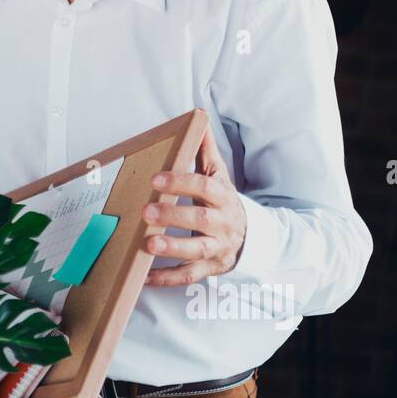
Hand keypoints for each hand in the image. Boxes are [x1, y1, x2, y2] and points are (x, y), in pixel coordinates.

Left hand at [141, 122, 246, 286]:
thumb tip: (198, 118)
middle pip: (200, 220)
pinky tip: (147, 277)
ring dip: (173, 248)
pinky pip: (189, 276)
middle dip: (173, 216)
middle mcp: (223, 224)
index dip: (181, 182)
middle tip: (146, 210)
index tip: (156, 179)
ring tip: (148, 244)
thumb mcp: (218, 176)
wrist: (249, 236)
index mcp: (223, 197)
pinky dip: (168, 278)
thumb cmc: (222, 202)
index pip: (204, 187)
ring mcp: (218, 248)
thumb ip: (205, 151)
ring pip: (197, 251)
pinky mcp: (210, 269)